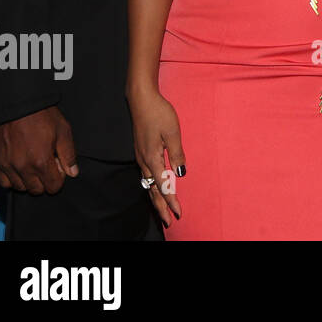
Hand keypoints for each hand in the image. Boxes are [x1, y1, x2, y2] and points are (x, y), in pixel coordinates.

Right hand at [0, 106, 77, 194]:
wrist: (18, 104)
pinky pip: (4, 182)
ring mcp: (8, 166)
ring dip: (29, 181)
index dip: (59, 179)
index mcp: (41, 161)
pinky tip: (20, 168)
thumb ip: (69, 155)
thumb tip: (73, 172)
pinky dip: (13, 179)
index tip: (58, 168)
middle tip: (47, 165)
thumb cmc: (41, 115)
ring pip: (21, 187)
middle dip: (45, 181)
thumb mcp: (63, 131)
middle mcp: (23, 167)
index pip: (52, 186)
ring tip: (33, 165)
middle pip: (37, 190)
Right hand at [129, 89, 184, 227]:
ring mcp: (140, 156)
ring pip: (148, 184)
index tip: (178, 213)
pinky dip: (152, 186)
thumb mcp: (173, 133)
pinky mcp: (141, 151)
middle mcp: (144, 161)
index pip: (163, 185)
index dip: (170, 201)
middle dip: (161, 206)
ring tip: (162, 210)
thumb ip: (176, 154)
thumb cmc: (159, 113)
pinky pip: (146, 175)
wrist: (141, 99)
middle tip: (168, 221)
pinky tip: (155, 188)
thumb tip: (180, 173)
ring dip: (156, 198)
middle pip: (152, 190)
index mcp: (152, 158)